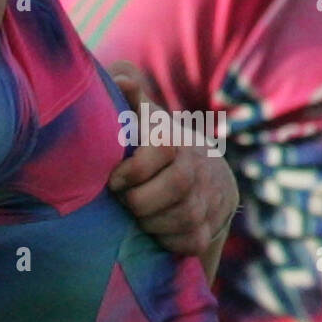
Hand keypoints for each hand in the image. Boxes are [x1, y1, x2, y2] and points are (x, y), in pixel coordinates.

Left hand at [108, 63, 238, 257]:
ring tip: (136, 215)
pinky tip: (154, 231)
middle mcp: (197, 169)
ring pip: (180, 218)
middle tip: (123, 201)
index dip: (134, 169)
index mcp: (176, 142)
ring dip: (150, 222)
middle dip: (140, 199)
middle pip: (175, 186)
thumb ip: (130, 104)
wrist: (208, 179)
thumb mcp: (145, 124)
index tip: (113, 179)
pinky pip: (187, 242)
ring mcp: (206, 201)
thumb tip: (120, 79)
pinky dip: (166, 241)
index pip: (163, 150)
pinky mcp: (207, 230)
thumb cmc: (158, 150)